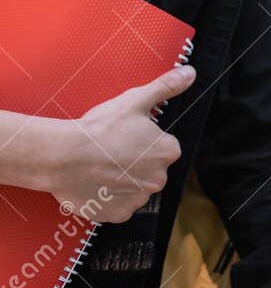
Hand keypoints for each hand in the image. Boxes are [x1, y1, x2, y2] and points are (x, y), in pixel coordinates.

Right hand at [46, 67, 193, 222]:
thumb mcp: (135, 100)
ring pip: (134, 188)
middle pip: (150, 169)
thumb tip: (190, 73)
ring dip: (123, 181)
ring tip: (101, 167)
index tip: (126, 137)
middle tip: (112, 152)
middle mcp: (159, 179)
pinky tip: (96, 184)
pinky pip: (117, 206)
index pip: (163, 147)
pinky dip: (108, 198)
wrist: (62, 157)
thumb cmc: (100, 129)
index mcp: (168, 152)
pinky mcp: (117, 215)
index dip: (144, 141)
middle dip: (135, 162)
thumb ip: (166, 87)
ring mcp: (138, 199)